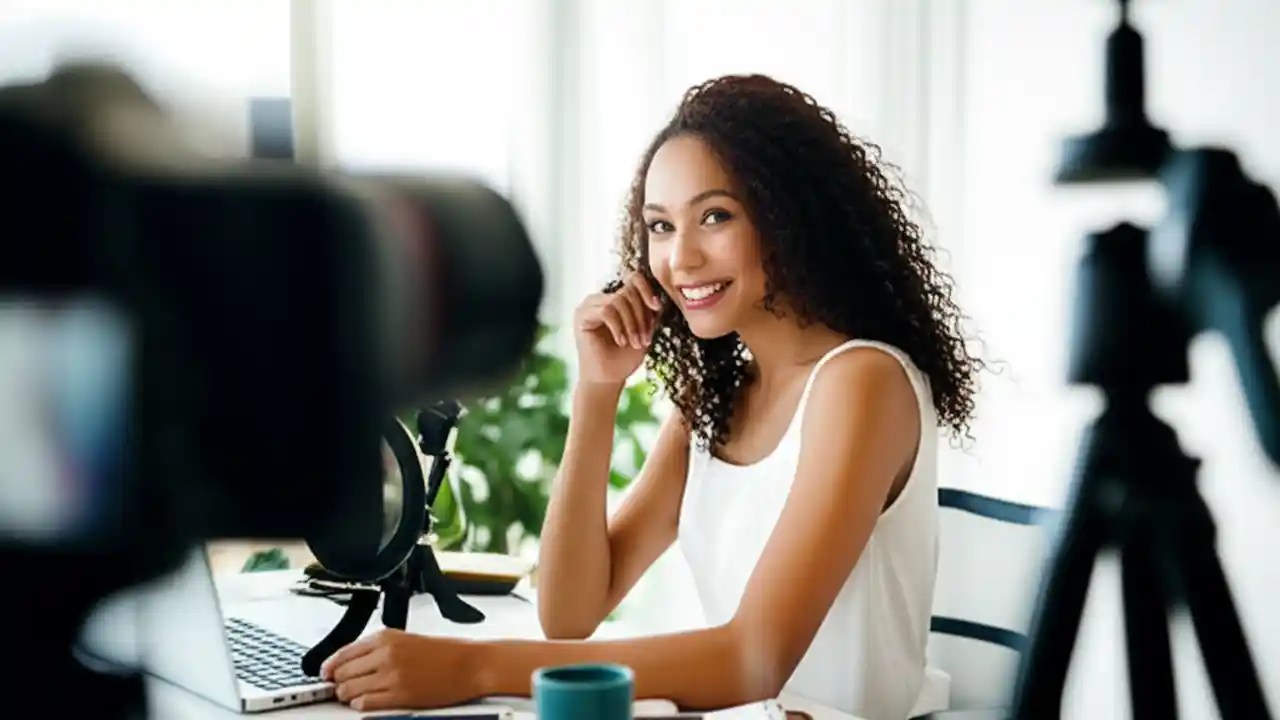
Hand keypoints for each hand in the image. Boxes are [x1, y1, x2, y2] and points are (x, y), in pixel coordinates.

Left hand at [320, 628, 483, 710]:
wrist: (468, 665)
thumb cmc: (444, 653)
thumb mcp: (406, 639)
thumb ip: (379, 648)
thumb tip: (352, 662)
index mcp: (386, 637)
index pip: (343, 653)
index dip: (330, 666)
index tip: (326, 673)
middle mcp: (385, 654)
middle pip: (343, 673)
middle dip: (339, 682)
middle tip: (341, 686)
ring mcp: (391, 676)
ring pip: (349, 690)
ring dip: (348, 695)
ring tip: (354, 696)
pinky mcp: (399, 696)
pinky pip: (365, 703)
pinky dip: (360, 705)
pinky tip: (366, 702)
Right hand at [575, 271, 662, 385]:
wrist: (608, 378)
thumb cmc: (625, 357)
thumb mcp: (644, 330)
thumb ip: (648, 311)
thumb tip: (656, 298)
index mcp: (616, 298)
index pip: (633, 279)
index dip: (646, 290)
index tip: (657, 307)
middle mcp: (601, 298)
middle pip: (628, 291)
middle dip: (641, 316)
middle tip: (645, 339)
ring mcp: (590, 305)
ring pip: (618, 300)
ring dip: (632, 324)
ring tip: (634, 343)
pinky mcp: (582, 315)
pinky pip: (607, 311)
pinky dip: (618, 327)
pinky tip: (621, 342)